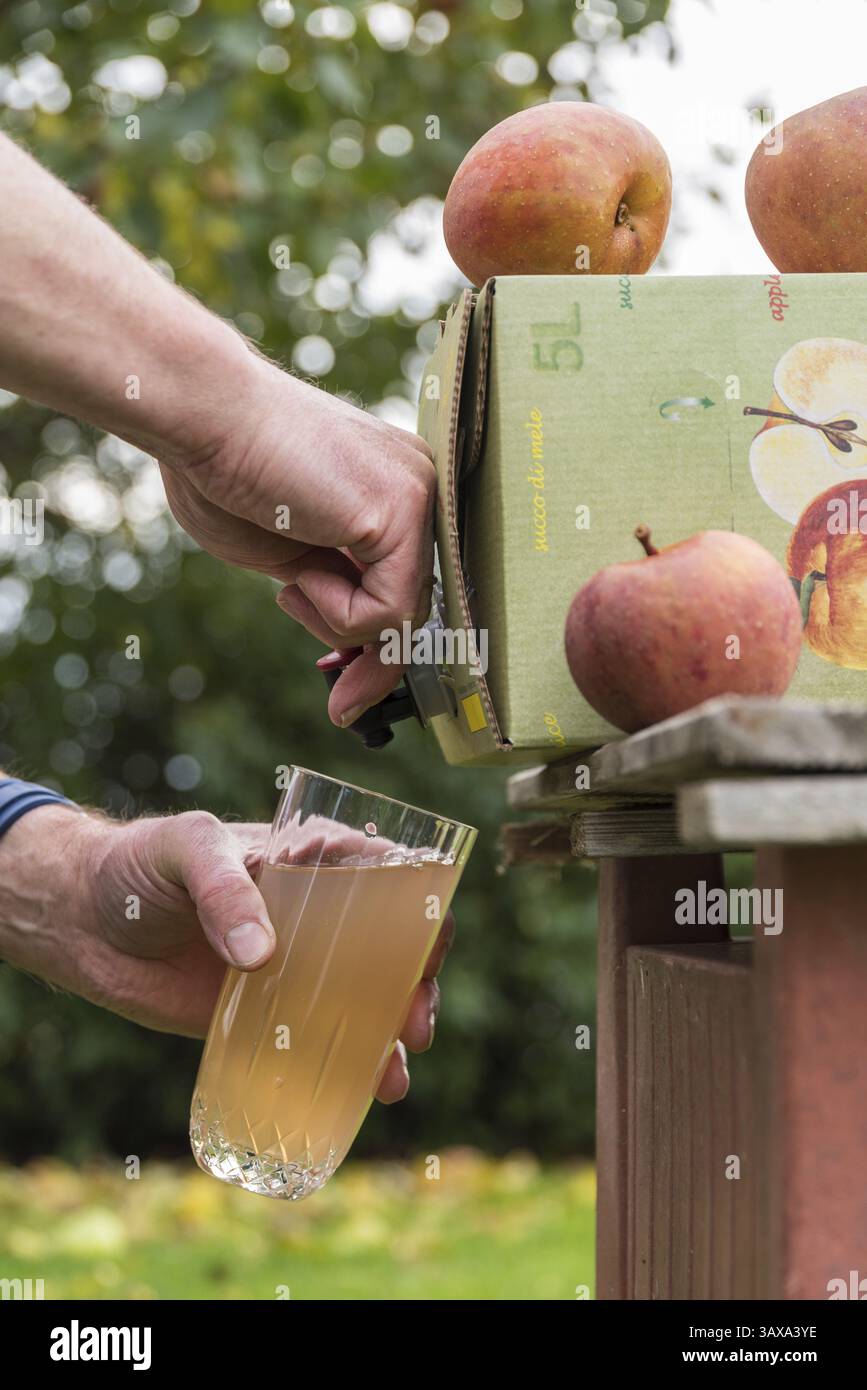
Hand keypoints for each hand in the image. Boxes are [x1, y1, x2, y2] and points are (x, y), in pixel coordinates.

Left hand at [1, 806, 452, 1104]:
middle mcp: (316, 917)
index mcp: (309, 861)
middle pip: (391, 947)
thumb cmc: (139, 865)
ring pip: (367, 1000)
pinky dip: (353, 1066)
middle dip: (417, 981)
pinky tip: (374, 1088)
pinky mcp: (264, 1017)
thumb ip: (223, 888)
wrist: (80, 921)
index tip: (435, 941)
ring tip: (402, 1061)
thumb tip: (261, 955)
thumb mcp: (185, 850)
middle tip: (415, 1017)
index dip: (423, 906)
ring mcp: (295, 970)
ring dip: (396, 1029)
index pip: (387, 875)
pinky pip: (319, 1042)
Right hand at [159, 358, 436, 725]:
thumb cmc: (222, 473)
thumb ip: (330, 591)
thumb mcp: (289, 556)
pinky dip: (336, 613)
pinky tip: (301, 575)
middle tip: (344, 707)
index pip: (405, 585)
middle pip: (413, 607)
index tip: (352, 690)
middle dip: (375, 666)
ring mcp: (418, 496)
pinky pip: (387, 612)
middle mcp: (418, 490)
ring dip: (335, 624)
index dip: (381, 647)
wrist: (201, 416)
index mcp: (390, 492)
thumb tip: (361, 658)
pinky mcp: (404, 510)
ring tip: (292, 584)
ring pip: (402, 617)